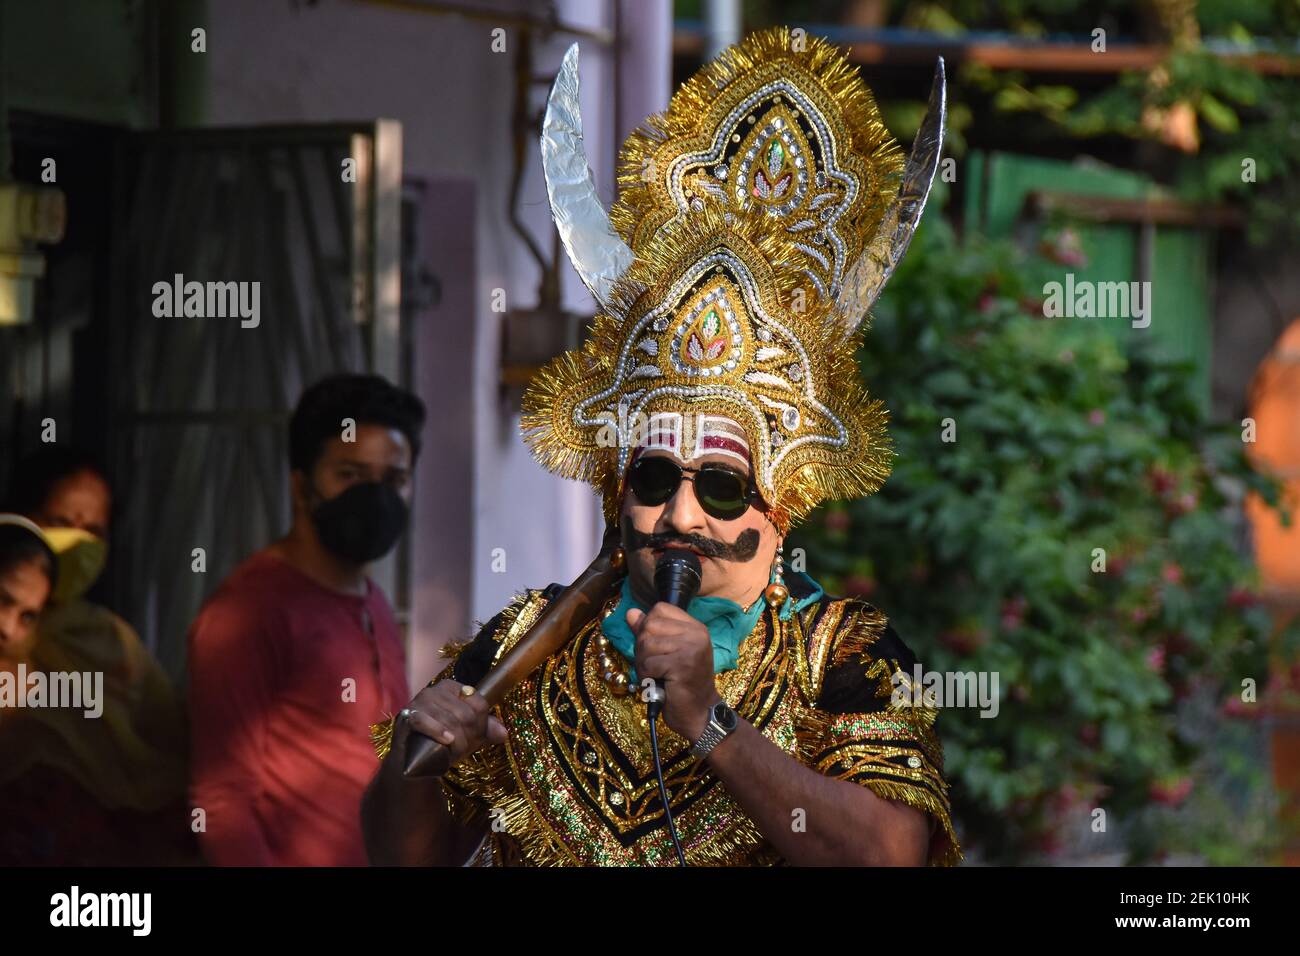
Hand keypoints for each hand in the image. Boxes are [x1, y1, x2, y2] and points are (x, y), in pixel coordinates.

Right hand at [392, 679, 506, 771]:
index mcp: (452, 688)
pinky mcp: (405, 717)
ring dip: (455, 742)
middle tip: (463, 751)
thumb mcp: (468, 735)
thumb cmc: (443, 743)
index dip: (481, 726)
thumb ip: (486, 730)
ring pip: (448, 719)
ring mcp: (418, 702)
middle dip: (468, 738)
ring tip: (453, 753)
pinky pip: (423, 720)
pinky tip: (446, 740)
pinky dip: (436, 731)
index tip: (476, 740)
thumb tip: (503, 734)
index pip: (479, 704)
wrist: (414, 761)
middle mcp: (435, 690)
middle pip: (465, 714)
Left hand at [627, 602, 722, 742]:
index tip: (656, 648)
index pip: (660, 609)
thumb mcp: (667, 652)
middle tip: (655, 666)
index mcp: (694, 627)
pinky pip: (648, 663)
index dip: (648, 626)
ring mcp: (691, 647)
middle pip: (649, 625)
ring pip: (645, 644)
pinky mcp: (682, 664)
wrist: (699, 712)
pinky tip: (659, 683)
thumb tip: (631, 612)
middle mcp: (696, 633)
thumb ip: (649, 631)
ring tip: (657, 675)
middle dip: (643, 648)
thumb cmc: (681, 683)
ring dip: (643, 664)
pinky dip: (646, 677)